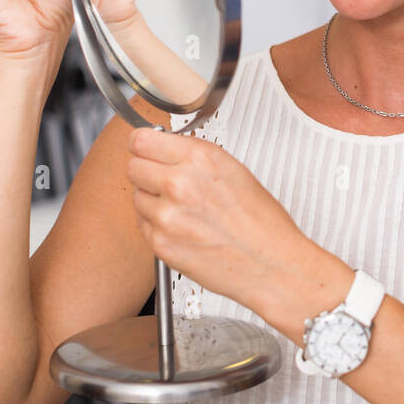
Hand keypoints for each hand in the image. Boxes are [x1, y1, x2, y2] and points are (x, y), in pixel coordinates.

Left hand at [126, 127, 333, 339]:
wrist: (270, 263)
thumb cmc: (261, 222)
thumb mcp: (234, 171)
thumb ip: (194, 157)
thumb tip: (165, 150)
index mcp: (200, 159)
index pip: (141, 140)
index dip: (143, 146)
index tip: (146, 150)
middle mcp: (179, 183)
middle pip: (133, 166)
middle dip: (147, 173)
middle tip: (166, 183)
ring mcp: (166, 215)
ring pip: (137, 197)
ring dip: (152, 201)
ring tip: (184, 210)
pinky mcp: (160, 243)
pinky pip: (143, 225)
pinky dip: (157, 226)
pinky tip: (183, 228)